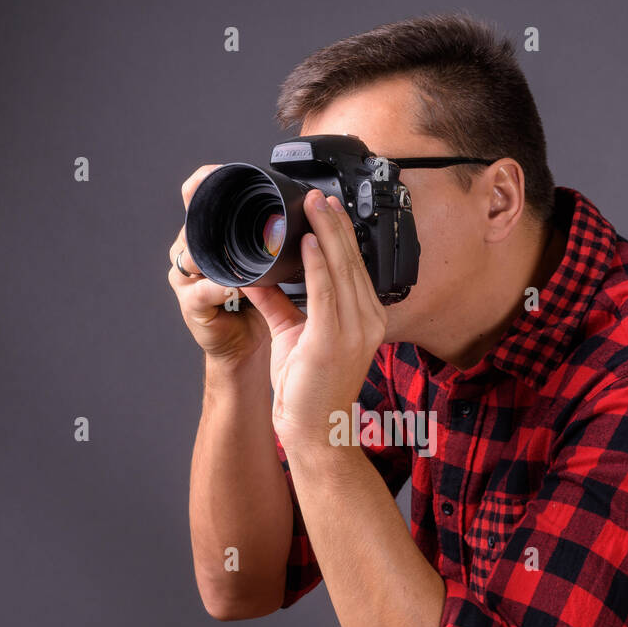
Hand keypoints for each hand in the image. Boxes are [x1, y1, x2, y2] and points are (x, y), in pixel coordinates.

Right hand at [169, 164, 269, 365]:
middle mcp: (196, 251)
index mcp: (214, 237)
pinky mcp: (192, 305)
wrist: (249, 350)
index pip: (200, 197)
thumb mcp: (271, 265)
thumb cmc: (260, 307)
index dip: (208, 179)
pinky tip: (236, 286)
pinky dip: (220, 288)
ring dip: (219, 252)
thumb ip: (281, 240)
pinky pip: (202, 292)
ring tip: (246, 251)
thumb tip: (314, 211)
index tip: (225, 168)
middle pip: (192, 220)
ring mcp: (189, 278)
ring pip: (193, 253)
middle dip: (212, 210)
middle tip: (239, 202)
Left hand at [241, 189, 387, 447]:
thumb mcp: (294, 336)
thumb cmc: (308, 391)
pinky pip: (326, 292)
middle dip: (334, 224)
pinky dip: (317, 264)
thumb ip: (280, 303)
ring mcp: (354, 331)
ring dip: (325, 233)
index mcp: (365, 318)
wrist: (314, 432)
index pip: (354, 267)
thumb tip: (260, 275)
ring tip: (312, 205)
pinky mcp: (332, 340)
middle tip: (318, 194)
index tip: (325, 207)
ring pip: (341, 270)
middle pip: (351, 261)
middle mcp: (367, 321)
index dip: (340, 234)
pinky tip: (307, 241)